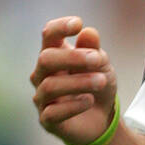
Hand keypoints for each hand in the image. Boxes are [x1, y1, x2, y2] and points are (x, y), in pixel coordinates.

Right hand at [30, 16, 118, 144]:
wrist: (101, 119)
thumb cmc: (96, 86)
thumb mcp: (101, 65)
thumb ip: (94, 49)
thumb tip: (89, 32)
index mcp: (54, 55)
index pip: (48, 35)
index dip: (59, 27)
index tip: (78, 24)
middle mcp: (42, 74)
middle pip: (46, 58)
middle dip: (73, 57)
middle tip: (98, 60)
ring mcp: (42, 97)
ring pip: (50, 85)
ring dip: (79, 82)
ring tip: (101, 81)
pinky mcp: (47, 120)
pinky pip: (53, 112)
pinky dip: (74, 105)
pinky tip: (89, 101)